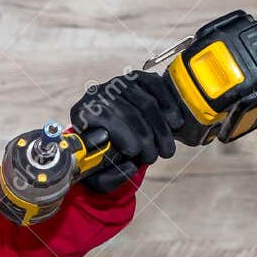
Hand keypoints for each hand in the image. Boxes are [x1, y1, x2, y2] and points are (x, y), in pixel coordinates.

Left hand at [69, 69, 185, 194]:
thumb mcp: (98, 176)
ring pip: (146, 103)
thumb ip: (109, 179)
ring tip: (167, 149)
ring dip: (161, 129)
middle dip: (146, 138)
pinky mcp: (136, 78)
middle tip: (154, 158)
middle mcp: (98, 93)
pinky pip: (156, 86)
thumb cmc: (102, 158)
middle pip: (128, 112)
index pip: (104, 117)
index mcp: (82, 113)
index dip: (123, 135)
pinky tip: (174, 123)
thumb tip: (131, 169)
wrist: (111, 137)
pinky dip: (168, 105)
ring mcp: (118, 83)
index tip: (135, 153)